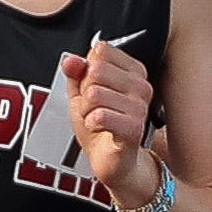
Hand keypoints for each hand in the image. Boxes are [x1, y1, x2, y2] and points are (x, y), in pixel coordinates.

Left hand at [63, 41, 155, 198]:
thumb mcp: (82, 94)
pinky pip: (100, 115)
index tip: (94, 86)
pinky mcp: (134, 128)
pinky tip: (99, 129)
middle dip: (85, 91)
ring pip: (95, 93)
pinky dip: (90, 124)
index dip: (87, 69)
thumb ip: (76, 73)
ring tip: (96, 120)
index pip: (101, 51)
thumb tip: (70, 60)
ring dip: (86, 111)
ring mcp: (140, 107)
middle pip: (96, 70)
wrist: (112, 160)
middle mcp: (141, 86)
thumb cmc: (101, 126)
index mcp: (134, 72)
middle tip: (94, 107)